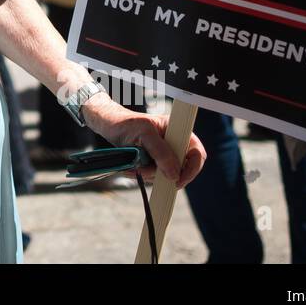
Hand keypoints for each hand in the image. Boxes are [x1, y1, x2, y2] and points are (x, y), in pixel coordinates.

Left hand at [85, 97, 205, 188]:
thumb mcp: (145, 135)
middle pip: (182, 168)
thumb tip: (174, 174)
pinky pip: (154, 175)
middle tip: (147, 171)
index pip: (197, 153)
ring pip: (167, 175)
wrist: (108, 126)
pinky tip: (133, 167)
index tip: (178, 180)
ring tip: (134, 165)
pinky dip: (144, 174)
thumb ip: (161, 153)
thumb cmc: (127, 123)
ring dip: (150, 174)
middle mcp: (174, 143)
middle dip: (164, 173)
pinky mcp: (154, 162)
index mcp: (178, 131)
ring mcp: (164, 154)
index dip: (191, 169)